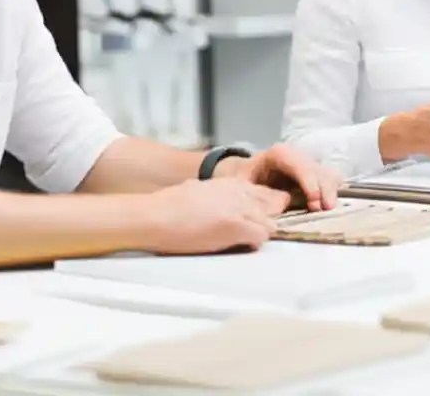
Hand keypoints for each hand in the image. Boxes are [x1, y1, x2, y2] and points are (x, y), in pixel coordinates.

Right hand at [140, 178, 289, 253]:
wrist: (153, 215)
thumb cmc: (169, 206)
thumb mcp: (201, 190)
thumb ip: (221, 197)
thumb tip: (225, 208)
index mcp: (232, 182)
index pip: (267, 193)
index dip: (267, 208)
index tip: (260, 220)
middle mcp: (240, 191)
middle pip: (276, 205)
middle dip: (270, 219)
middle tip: (255, 232)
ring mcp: (240, 208)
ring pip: (272, 223)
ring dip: (261, 234)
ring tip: (243, 241)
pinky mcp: (235, 225)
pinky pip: (261, 237)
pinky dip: (253, 244)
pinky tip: (238, 246)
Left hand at [215, 144, 342, 211]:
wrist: (247, 174)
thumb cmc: (244, 178)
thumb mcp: (240, 181)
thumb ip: (247, 190)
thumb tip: (258, 205)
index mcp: (279, 154)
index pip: (299, 164)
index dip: (309, 182)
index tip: (313, 202)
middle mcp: (297, 156)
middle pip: (317, 169)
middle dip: (324, 189)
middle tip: (324, 209)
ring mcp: (308, 165)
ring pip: (328, 173)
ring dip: (331, 191)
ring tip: (328, 209)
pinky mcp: (315, 176)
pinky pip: (331, 179)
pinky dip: (334, 191)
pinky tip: (330, 204)